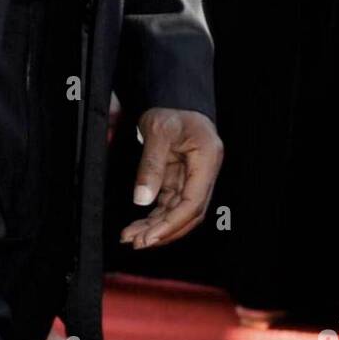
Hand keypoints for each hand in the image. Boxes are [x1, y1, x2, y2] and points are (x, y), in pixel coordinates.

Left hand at [120, 108, 221, 250]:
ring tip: (131, 237)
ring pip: (177, 211)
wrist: (173, 97)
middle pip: (188, 213)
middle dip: (163, 231)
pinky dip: (154, 216)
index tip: (150, 236)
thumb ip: (151, 166)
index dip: (172, 223)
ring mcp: (193, 178)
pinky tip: (138, 226)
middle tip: (137, 242)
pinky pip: (169, 203)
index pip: (193, 202)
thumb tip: (142, 200)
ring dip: (156, 227)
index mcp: (207, 160)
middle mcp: (204, 173)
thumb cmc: (170, 109)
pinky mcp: (180, 179)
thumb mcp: (157, 131)